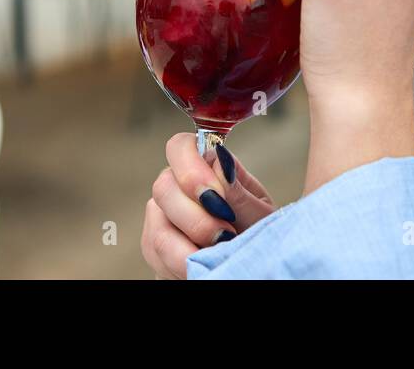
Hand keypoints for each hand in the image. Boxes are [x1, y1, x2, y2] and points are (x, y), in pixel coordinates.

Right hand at [141, 132, 275, 278]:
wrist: (248, 264)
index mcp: (206, 167)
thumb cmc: (257, 234)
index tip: (217, 198)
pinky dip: (180, 265)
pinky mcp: (153, 244)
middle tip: (225, 235)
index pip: (180, 147)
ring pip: (158, 228)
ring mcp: (161, 215)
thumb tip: (220, 156)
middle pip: (163, 188)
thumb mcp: (260, 215)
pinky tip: (201, 266)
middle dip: (196, 219)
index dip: (191, 170)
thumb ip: (239, 192)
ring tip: (217, 255)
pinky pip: (155, 253)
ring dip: (189, 249)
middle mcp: (177, 185)